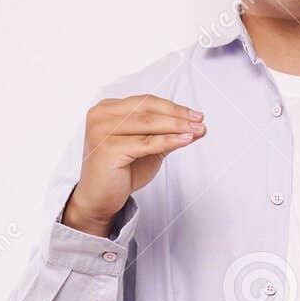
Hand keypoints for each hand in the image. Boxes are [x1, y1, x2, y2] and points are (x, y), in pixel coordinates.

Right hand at [64, 95, 205, 235]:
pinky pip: (146, 143)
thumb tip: (197, 125)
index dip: (173, 107)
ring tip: (197, 130)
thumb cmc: (122, 171)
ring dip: (177, 126)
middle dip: (178, 115)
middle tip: (200, 120)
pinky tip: (185, 140)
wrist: (99, 198)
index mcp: (107, 109)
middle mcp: (100, 115)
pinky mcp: (107, 148)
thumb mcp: (148, 147)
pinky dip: (168, 140)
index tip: (195, 114)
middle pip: (148, 110)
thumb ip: (168, 133)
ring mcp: (101, 131)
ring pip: (148, 124)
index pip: (146, 102)